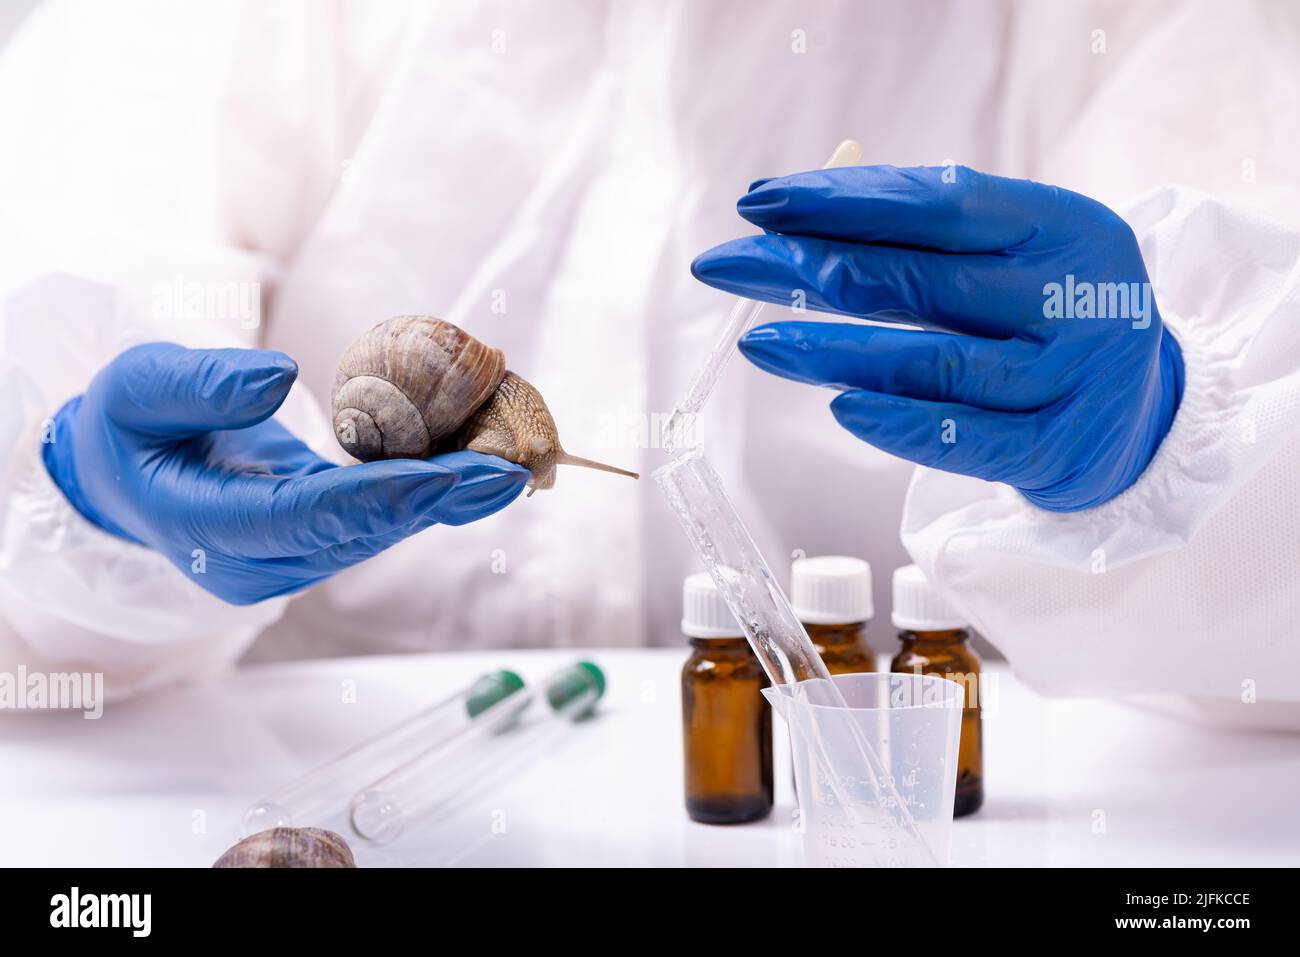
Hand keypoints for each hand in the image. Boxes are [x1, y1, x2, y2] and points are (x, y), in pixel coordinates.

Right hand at [42, 343, 527, 603]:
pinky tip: (482, 464)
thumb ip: (197, 386)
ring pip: (379, 531)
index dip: (376, 499)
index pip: (300, 520)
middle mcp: (255, 562)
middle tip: (514, 468)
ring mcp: (288, 563)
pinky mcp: (315, 547)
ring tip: (515, 459)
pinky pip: (380, 519)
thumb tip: (280, 376)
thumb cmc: (130, 426)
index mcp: (204, 530)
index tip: (444, 475)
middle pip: (359, 532)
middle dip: (440, 499)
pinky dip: (431, 490)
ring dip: (449, 497)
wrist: (126, 477)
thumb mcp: (135, 388)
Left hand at [690, 165, 1184, 511]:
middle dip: (805, 267)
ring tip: (756, 342)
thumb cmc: (1048, 313)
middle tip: (726, 266)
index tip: (757, 202)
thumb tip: (792, 221)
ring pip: (930, 361)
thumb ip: (927, 233)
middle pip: (917, 278)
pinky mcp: (1053, 451)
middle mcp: (1069, 298)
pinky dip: (894, 423)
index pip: (938, 202)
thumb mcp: (1015, 250)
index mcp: (1062, 225)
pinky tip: (837, 406)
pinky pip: (960, 439)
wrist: (1144, 409)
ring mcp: (1065, 379)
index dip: (841, 201)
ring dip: (828, 351)